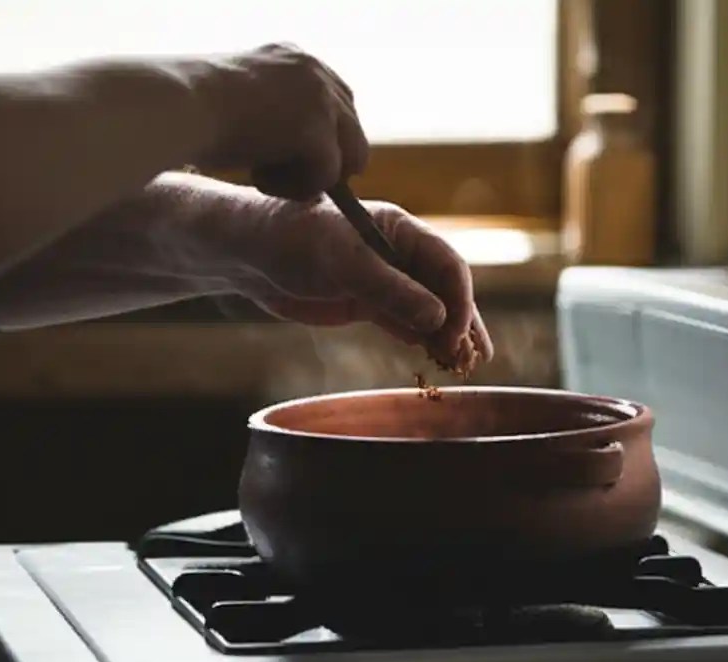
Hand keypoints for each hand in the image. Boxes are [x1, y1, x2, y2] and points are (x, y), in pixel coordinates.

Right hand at [178, 43, 367, 201]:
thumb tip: (300, 154)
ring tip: (263, 175)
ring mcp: (321, 100)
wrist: (178, 106)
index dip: (320, 138)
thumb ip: (277, 115)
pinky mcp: (319, 132)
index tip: (286, 156)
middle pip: (352, 130)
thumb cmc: (191, 109)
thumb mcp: (242, 100)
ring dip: (310, 177)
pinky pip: (327, 177)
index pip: (336, 102)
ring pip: (347, 156)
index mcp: (295, 58)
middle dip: (322, 160)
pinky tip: (259, 178)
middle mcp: (316, 72)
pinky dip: (296, 188)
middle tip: (276, 172)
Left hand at [182, 177, 493, 369]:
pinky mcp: (363, 302)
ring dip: (445, 335)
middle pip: (444, 288)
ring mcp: (382, 279)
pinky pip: (402, 321)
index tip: (457, 334)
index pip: (447, 264)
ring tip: (463, 365)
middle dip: (463, 321)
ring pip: (426, 308)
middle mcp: (398, 254)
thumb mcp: (344, 263)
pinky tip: (434, 357)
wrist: (248, 253)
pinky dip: (419, 339)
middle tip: (479, 356)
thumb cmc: (294, 241)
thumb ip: (392, 290)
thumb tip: (438, 318)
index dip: (460, 300)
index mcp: (400, 230)